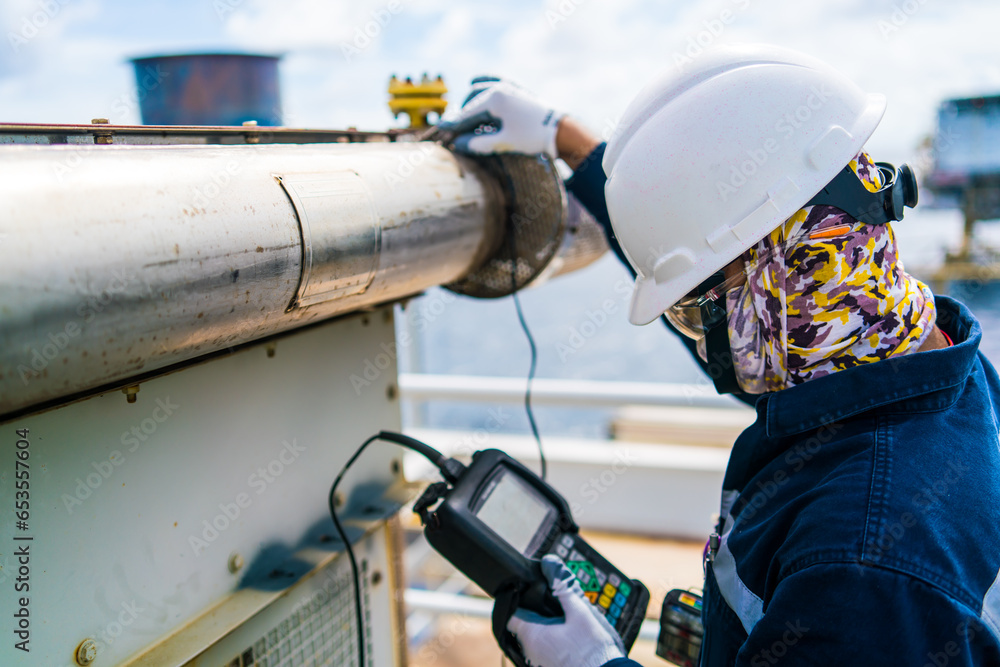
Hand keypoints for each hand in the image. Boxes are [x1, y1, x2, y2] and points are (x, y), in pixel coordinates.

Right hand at [437, 76, 564, 157]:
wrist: (559, 130)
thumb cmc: (532, 137)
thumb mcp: (504, 143)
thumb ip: (478, 143)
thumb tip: (457, 144)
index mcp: (494, 99)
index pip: (467, 115)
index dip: (453, 126)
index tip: (440, 134)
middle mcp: (499, 88)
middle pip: (471, 103)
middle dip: (462, 117)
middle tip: (454, 132)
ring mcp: (508, 86)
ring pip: (480, 90)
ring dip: (470, 103)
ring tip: (464, 117)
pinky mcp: (516, 88)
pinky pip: (495, 80)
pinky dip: (483, 81)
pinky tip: (475, 82)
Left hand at [506, 555, 625, 666]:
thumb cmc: (594, 650)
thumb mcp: (580, 611)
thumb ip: (563, 586)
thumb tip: (550, 563)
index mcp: (532, 635)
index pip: (511, 613)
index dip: (517, 598)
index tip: (527, 589)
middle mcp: (530, 650)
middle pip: (523, 623)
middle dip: (534, 610)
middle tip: (550, 599)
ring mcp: (538, 661)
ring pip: (533, 636)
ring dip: (543, 625)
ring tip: (561, 615)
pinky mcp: (548, 666)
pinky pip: (543, 648)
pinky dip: (549, 638)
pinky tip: (565, 632)